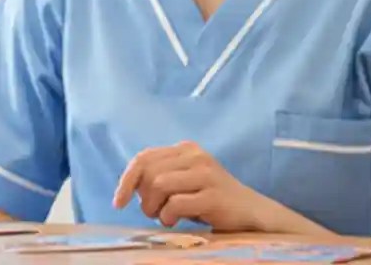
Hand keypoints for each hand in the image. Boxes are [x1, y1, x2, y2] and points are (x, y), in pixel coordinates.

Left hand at [113, 140, 323, 234]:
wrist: (251, 213)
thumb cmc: (211, 200)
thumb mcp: (184, 182)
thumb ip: (160, 177)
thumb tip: (131, 187)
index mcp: (186, 149)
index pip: (144, 158)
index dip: (127, 180)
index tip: (119, 201)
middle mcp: (196, 156)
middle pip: (149, 173)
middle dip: (143, 198)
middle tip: (153, 213)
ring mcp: (206, 174)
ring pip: (159, 185)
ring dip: (154, 208)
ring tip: (164, 217)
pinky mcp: (214, 195)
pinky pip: (176, 203)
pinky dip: (168, 216)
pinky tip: (175, 221)